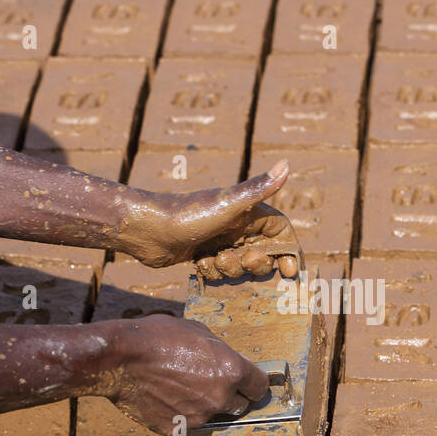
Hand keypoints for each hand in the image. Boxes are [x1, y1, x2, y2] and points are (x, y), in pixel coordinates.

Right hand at [101, 317, 269, 433]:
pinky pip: (187, 424)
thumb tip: (225, 360)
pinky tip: (165, 398)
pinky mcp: (178, 429)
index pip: (259, 386)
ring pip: (212, 416)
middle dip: (230, 396)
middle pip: (240, 406)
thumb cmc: (159, 336)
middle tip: (210, 384)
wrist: (121, 357)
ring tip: (181, 389)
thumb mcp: (198, 331)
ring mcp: (199, 417)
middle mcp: (220, 397)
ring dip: (204, 406)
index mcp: (232, 370)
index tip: (247, 383)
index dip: (253, 383)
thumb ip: (219, 351)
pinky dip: (180, 415)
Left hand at [122, 160, 300, 278]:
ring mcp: (219, 239)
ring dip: (231, 269)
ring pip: (241, 265)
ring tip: (213, 259)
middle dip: (255, 263)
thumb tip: (287, 164)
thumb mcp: (228, 204)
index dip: (289, 251)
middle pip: (263, 252)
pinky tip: (198, 262)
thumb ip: (258, 188)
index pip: (281, 232)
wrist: (146, 229)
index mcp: (247, 211)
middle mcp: (236, 224)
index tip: (290, 271)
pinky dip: (212, 271)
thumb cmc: (188, 214)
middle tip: (241, 262)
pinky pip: (220, 270)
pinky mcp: (203, 252)